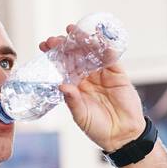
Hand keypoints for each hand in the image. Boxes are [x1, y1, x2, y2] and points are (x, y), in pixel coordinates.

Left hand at [43, 24, 144, 151]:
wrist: (123, 136)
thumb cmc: (99, 128)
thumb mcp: (81, 116)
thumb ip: (73, 101)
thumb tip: (62, 86)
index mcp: (75, 86)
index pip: (63, 67)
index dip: (54, 56)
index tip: (44, 45)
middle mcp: (88, 78)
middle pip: (76, 56)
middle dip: (66, 46)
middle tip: (55, 38)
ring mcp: (103, 75)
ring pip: (92, 54)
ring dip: (84, 42)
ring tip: (74, 31)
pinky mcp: (118, 75)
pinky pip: (112, 59)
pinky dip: (106, 49)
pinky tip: (98, 40)